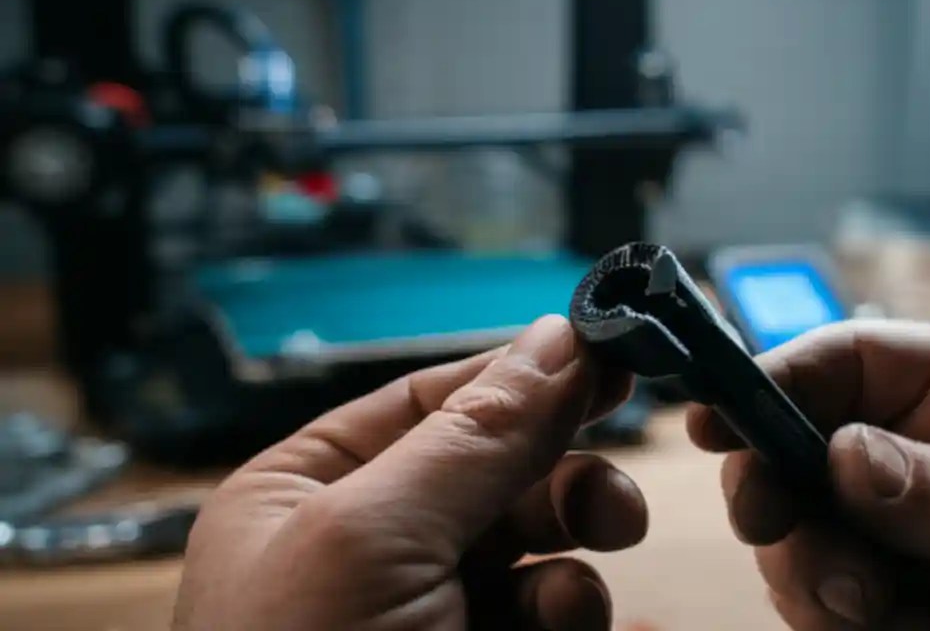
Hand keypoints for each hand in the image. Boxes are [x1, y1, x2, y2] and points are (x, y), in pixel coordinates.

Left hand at [175, 316, 645, 630]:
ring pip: (541, 556)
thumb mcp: (375, 541)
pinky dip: (586, 628)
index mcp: (308, 496)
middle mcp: (369, 553)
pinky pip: (557, 627)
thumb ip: (476, 436)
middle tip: (612, 507)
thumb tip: (560, 338)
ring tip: (567, 614)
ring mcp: (428, 623)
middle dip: (563, 486)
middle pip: (501, 476)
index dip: (523, 377)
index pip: (433, 402)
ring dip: (575, 576)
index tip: (610, 356)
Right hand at [688, 321, 929, 629]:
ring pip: (803, 542)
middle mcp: (922, 454)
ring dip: (819, 582)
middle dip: (788, 509)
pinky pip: (833, 608)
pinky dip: (844, 627)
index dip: (772, 381)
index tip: (717, 422)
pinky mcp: (907, 603)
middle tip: (819, 562)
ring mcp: (909, 533)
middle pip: (798, 459)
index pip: (844, 361)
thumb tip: (844, 456)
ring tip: (887, 616)